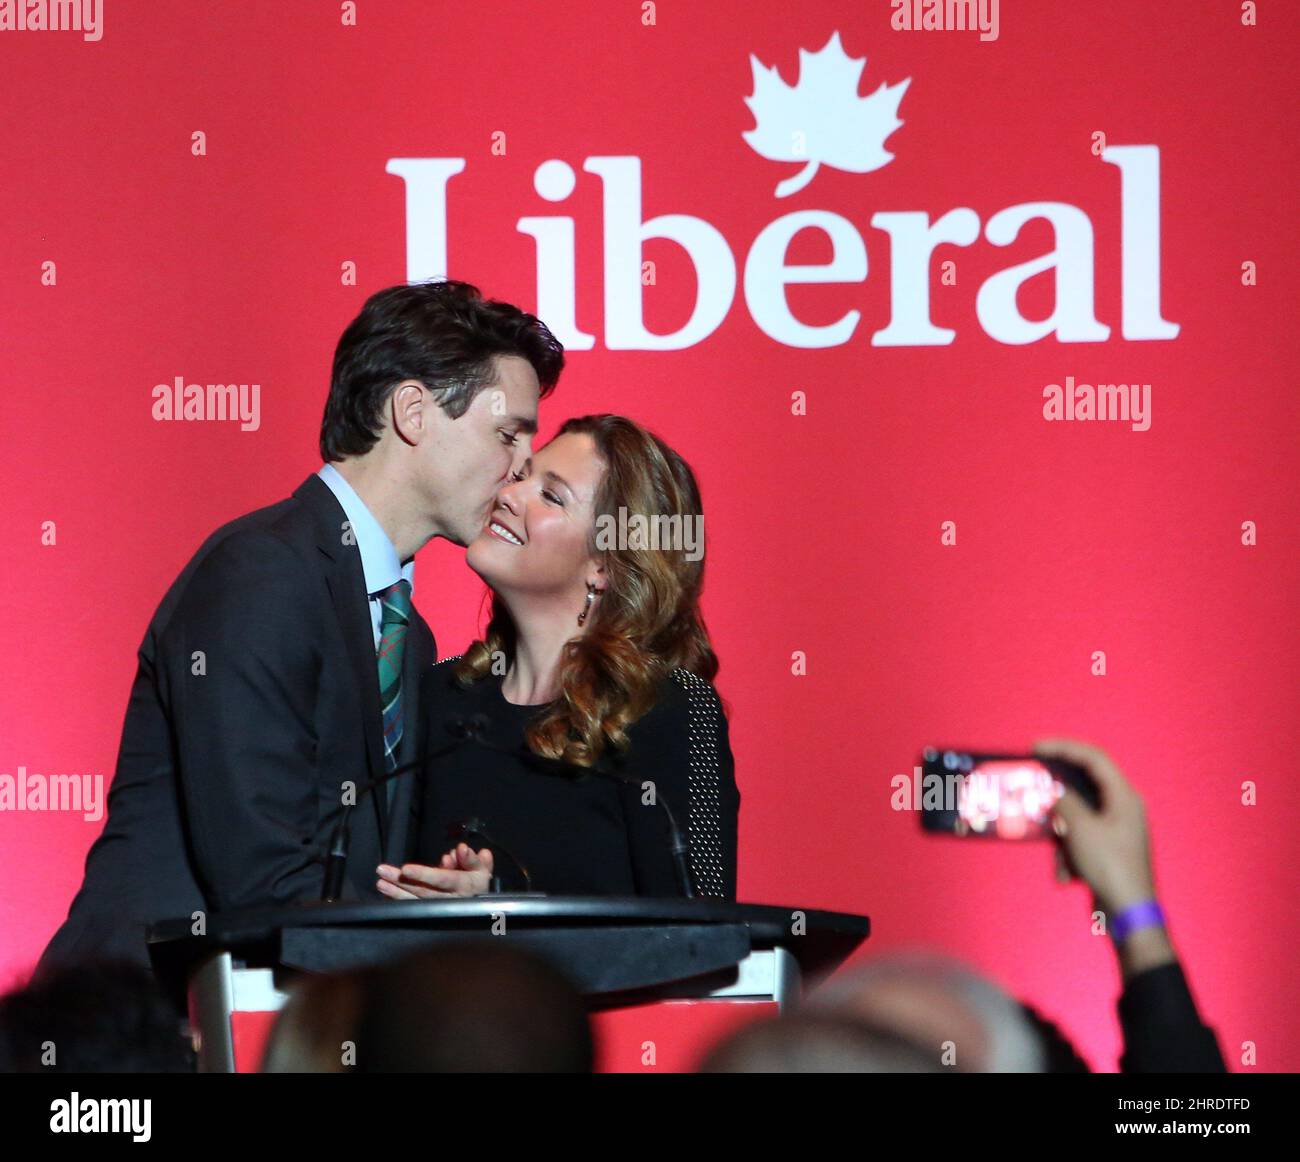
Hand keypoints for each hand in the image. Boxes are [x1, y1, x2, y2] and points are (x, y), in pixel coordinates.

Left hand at [376, 844, 494, 898]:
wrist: (481, 906)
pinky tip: (386, 893)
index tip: (406, 869)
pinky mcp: (430, 913)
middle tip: (382, 871)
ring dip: (395, 892)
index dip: (424, 874)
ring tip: (380, 883)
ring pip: (414, 900)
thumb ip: (472, 858)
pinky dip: (399, 900)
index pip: (442, 879)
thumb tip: (461, 849)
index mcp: (463, 885)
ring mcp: (438, 908)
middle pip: (422, 890)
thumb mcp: (482, 868)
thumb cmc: (478, 881)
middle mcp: (448, 899)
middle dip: (401, 881)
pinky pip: (413, 906)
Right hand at [1035, 737, 1155, 914]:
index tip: (1035, 748)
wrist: (1129, 914)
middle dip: (1057, 801)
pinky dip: (1069, 855)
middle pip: (1082, 789)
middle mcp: (1122, 808)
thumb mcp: (1081, 828)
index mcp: (1124, 796)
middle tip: (1033, 795)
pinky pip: (1079, 840)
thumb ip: (1064, 802)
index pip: (1093, 758)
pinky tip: (1068, 874)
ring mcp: (1115, 830)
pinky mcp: (1106, 850)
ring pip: (1076, 818)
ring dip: (1061, 837)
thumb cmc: (1109, 865)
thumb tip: (1055, 793)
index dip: (1063, 747)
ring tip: (1059, 856)